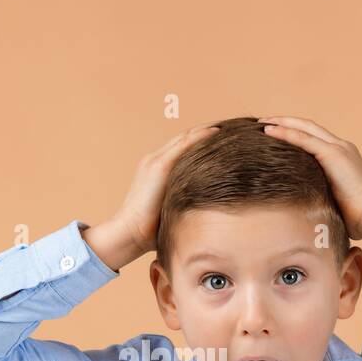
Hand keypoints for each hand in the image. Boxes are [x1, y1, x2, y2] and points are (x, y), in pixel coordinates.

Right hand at [87, 123, 220, 271]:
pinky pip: (184, 144)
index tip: (224, 139)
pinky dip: (201, 136)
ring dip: (208, 129)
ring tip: (229, 125)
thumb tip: (210, 213)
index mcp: (157, 169)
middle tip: (231, 126)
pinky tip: (218, 132)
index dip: (202, 140)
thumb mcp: (173, 211)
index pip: (183, 147)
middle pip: (186, 137)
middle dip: (207, 130)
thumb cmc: (150, 232)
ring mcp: (156, 160)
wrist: (129, 234)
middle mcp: (155, 159)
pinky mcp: (159, 166)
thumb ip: (187, 204)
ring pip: (186, 137)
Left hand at [257, 115, 361, 245]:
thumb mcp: (334, 204)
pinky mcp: (333, 155)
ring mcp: (339, 149)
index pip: (315, 138)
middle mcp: (342, 148)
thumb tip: (306, 213)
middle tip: (264, 122)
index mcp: (343, 158)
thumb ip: (322, 199)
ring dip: (282, 123)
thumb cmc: (357, 219)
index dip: (295, 133)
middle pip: (309, 127)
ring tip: (261, 123)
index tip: (275, 135)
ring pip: (305, 127)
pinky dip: (285, 133)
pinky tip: (268, 131)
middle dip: (286, 122)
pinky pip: (304, 139)